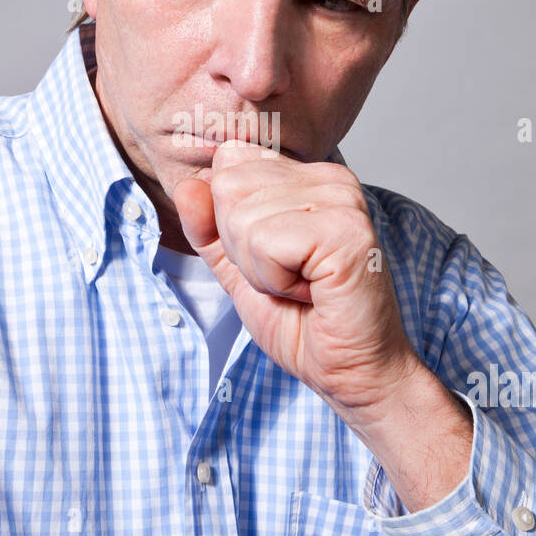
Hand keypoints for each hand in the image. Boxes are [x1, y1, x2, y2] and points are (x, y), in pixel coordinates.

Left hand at [172, 139, 422, 433]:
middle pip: (229, 186)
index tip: (273, 258)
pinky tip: (311, 291)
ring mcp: (341, 200)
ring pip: (243, 217)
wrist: (348, 370)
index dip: (229, 224)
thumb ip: (208, 227)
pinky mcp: (346, 230)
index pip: (227, 165)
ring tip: (301, 286)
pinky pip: (266, 243)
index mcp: (307, 176)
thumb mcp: (237, 268)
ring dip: (260, 270)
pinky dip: (276, 281)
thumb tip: (187, 185)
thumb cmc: (303, 322)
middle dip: (241, 247)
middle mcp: (329, 177)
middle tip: (287, 276)